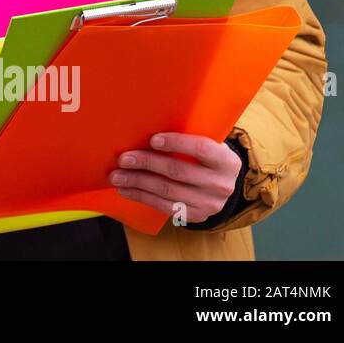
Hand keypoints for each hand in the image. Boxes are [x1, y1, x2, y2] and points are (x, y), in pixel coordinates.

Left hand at [109, 132, 242, 223]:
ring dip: (137, 182)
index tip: (152, 139)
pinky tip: (126, 190)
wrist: (222, 187)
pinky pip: (163, 206)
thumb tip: (146, 126)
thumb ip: (188, 135)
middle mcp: (221, 184)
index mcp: (226, 161)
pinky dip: (141, 196)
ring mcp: (209, 204)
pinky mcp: (195, 216)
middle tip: (123, 159)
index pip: (201, 148)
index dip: (176, 143)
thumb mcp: (207, 144)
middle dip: (146, 163)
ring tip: (117, 176)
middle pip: (177, 171)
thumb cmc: (205, 158)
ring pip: (167, 190)